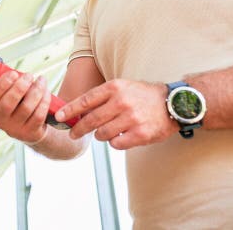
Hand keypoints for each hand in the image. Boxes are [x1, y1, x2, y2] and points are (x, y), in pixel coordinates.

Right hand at [0, 71, 51, 143]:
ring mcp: (14, 128)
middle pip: (8, 103)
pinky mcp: (30, 132)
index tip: (13, 74)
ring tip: (41, 81)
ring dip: (36, 91)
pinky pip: (38, 115)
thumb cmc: (17, 103)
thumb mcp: (7, 92)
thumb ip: (6, 82)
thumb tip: (12, 71)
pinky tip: (46, 92)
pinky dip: (44, 101)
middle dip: (20, 87)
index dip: (2, 84)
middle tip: (29, 76)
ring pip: (26, 108)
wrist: (31, 127)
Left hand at [54, 79, 177, 149]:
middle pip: (90, 120)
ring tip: (105, 132)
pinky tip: (121, 136)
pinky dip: (115, 142)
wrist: (173, 104)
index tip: (59, 117)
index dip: (70, 110)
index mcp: (114, 88)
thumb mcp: (122, 87)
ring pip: (102, 134)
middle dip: (78, 129)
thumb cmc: (143, 95)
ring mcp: (131, 118)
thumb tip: (78, 111)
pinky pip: (116, 144)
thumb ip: (102, 97)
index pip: (85, 100)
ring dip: (100, 135)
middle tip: (73, 134)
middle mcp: (121, 102)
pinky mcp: (139, 134)